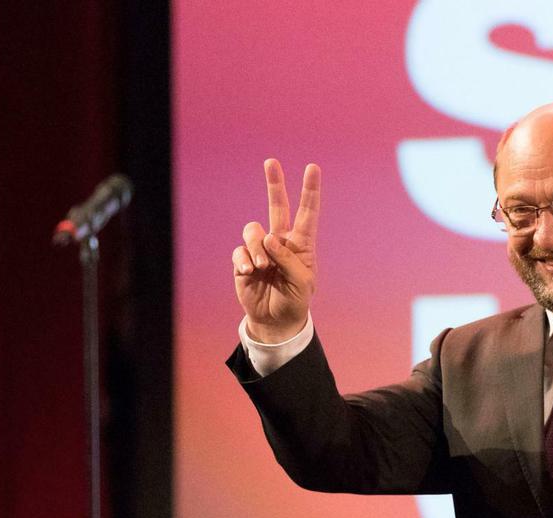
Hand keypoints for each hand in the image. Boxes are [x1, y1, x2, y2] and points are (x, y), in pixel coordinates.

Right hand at [232, 159, 320, 342]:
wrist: (275, 320)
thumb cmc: (295, 300)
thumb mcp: (302, 283)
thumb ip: (288, 259)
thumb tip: (268, 238)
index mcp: (302, 244)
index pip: (307, 213)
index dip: (309, 190)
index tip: (313, 168)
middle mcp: (281, 241)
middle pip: (277, 206)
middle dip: (274, 183)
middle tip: (271, 162)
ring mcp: (261, 248)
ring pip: (254, 230)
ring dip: (256, 247)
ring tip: (261, 266)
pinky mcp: (243, 259)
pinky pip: (239, 250)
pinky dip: (243, 261)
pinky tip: (248, 273)